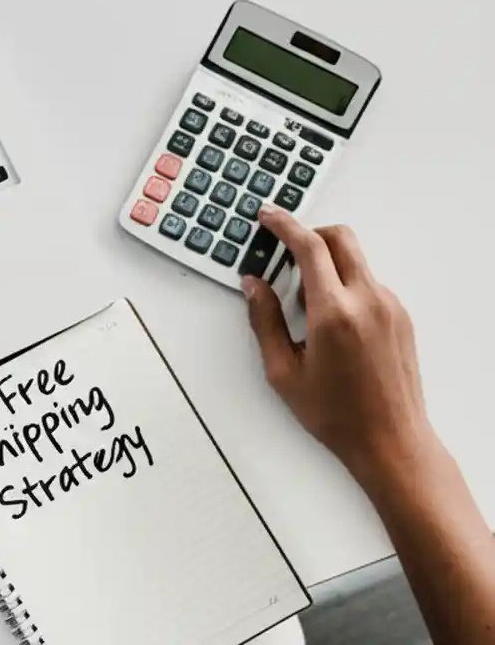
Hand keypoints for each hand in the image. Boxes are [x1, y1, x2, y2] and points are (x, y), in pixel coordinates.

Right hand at [242, 206, 431, 480]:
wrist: (391, 440)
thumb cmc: (336, 414)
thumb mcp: (283, 371)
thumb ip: (264, 320)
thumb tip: (254, 284)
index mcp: (334, 313)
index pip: (309, 247)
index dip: (285, 225)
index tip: (268, 216)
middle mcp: (367, 301)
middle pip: (340, 238)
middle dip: (310, 234)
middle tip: (285, 249)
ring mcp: (390, 306)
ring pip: (355, 261)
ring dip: (327, 265)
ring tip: (305, 305)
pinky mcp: (401, 316)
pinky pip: (369, 283)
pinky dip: (345, 285)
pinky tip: (330, 320)